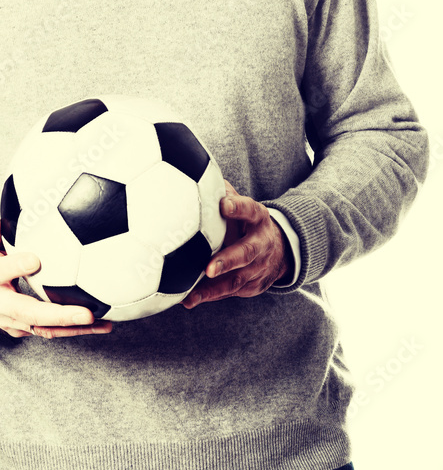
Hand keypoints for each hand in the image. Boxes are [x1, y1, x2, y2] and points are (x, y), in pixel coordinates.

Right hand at [0, 218, 112, 338]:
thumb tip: (1, 221)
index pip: (0, 272)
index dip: (16, 267)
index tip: (35, 260)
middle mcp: (1, 305)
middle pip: (29, 314)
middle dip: (59, 315)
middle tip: (85, 314)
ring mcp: (13, 322)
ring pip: (45, 329)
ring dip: (74, 327)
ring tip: (101, 322)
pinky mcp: (25, 331)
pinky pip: (51, 332)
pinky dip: (76, 330)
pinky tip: (101, 325)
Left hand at [181, 181, 290, 307]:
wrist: (280, 249)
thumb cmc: (248, 221)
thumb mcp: (244, 204)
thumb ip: (225, 192)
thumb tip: (197, 169)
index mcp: (258, 218)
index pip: (250, 210)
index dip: (239, 207)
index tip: (224, 204)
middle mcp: (261, 244)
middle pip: (246, 253)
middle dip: (228, 261)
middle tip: (208, 268)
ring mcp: (259, 268)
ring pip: (237, 280)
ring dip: (213, 290)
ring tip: (190, 296)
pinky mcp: (253, 286)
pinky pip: (230, 292)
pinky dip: (210, 296)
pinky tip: (189, 300)